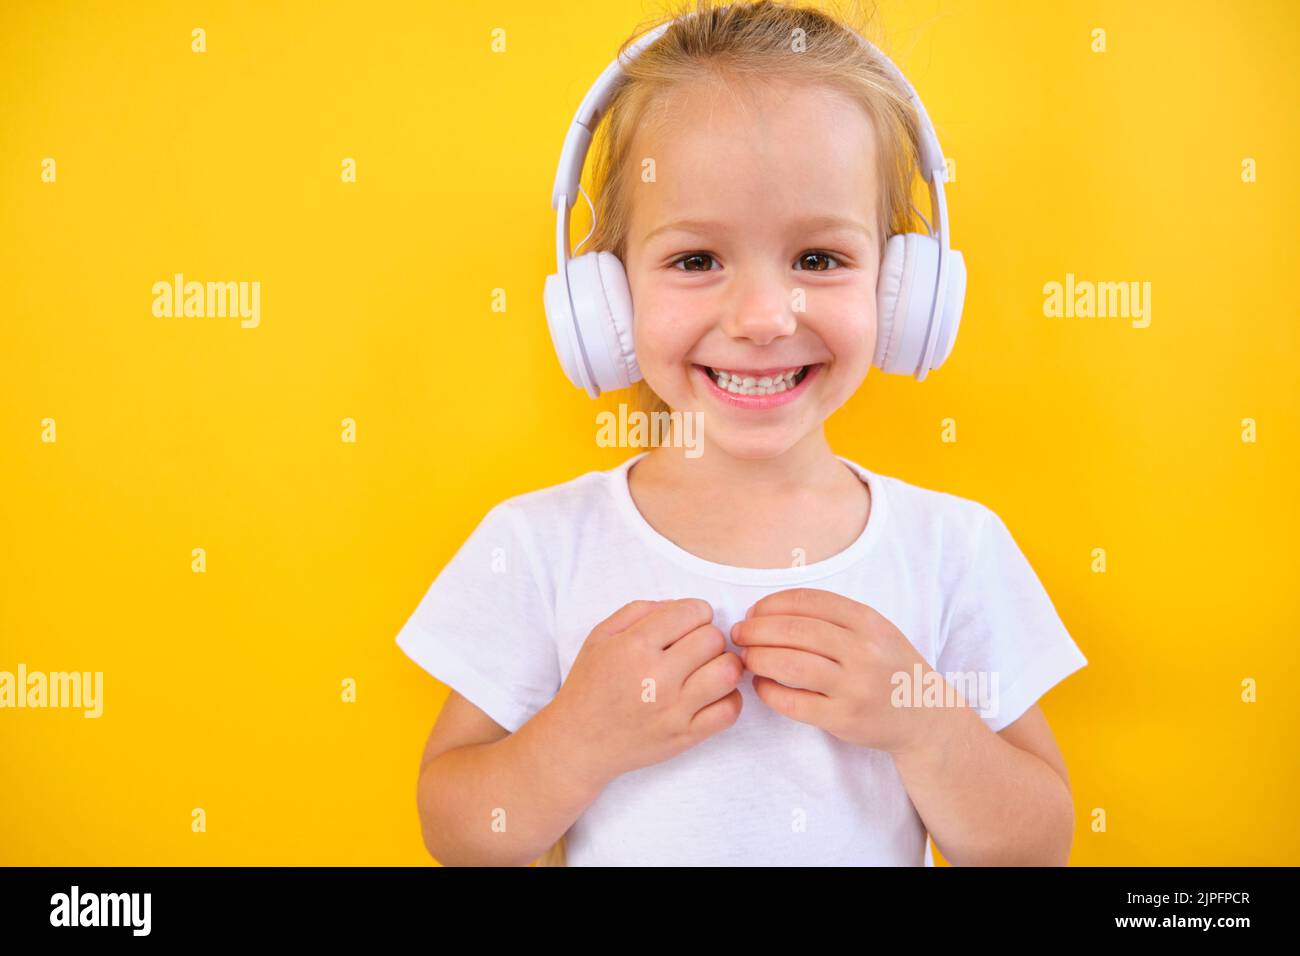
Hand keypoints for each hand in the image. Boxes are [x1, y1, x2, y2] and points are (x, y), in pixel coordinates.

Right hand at [547, 598, 743, 788]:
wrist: (578, 742)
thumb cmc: (590, 685)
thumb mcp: (601, 636)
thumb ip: (640, 610)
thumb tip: (679, 605)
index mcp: (635, 646)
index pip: (693, 612)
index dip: (695, 612)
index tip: (688, 624)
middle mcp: (657, 677)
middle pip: (714, 639)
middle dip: (708, 636)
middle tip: (695, 647)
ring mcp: (674, 709)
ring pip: (728, 672)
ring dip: (724, 665)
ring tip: (709, 668)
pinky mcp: (685, 736)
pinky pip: (729, 710)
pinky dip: (729, 698)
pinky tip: (711, 694)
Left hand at [731, 587, 938, 755]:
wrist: (924, 715)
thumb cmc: (888, 666)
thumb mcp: (874, 630)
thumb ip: (832, 617)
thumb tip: (767, 611)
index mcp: (869, 622)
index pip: (808, 602)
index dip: (772, 604)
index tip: (754, 612)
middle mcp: (864, 652)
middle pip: (793, 632)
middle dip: (756, 630)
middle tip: (739, 635)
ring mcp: (855, 687)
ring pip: (790, 666)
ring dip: (758, 659)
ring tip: (746, 658)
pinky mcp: (844, 719)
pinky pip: (793, 703)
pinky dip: (768, 692)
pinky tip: (761, 685)